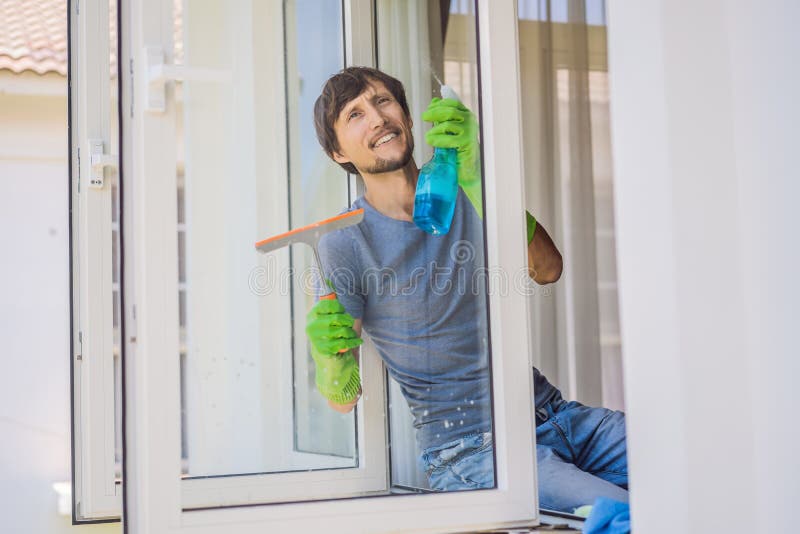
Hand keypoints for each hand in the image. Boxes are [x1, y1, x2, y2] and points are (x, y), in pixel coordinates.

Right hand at [305, 298, 362, 403]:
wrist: (326, 356)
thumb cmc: (330, 332)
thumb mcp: (329, 316)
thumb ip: (331, 303)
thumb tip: (330, 281)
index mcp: (313, 314)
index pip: (328, 304)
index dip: (339, 307)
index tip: (342, 311)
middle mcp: (312, 325)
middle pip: (337, 318)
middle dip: (348, 321)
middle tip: (350, 324)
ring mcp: (316, 338)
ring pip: (342, 331)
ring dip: (351, 333)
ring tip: (352, 334)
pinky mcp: (323, 349)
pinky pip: (343, 343)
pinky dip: (353, 342)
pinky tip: (357, 341)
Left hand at [423, 98, 482, 217]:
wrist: (468, 168)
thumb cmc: (458, 149)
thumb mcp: (450, 129)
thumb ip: (444, 116)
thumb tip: (434, 102)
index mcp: (466, 115)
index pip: (452, 103)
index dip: (438, 105)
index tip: (429, 109)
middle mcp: (470, 121)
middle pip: (448, 111)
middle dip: (433, 113)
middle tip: (424, 117)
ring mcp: (469, 131)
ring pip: (446, 124)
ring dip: (434, 130)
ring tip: (428, 136)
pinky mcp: (466, 142)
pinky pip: (448, 138)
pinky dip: (437, 139)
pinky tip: (431, 141)